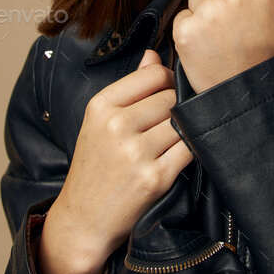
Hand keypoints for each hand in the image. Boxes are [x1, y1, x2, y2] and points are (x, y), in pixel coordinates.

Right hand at [47, 48, 192, 268]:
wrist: (84, 218)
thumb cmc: (95, 166)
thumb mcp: (100, 121)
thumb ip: (129, 87)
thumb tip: (154, 55)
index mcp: (101, 106)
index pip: (152, 74)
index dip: (167, 80)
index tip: (168, 91)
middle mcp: (116, 126)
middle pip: (170, 97)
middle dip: (177, 107)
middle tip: (170, 121)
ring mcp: (136, 153)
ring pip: (182, 122)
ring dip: (184, 128)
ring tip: (172, 139)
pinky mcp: (155, 178)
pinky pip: (189, 149)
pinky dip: (190, 149)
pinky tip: (178, 154)